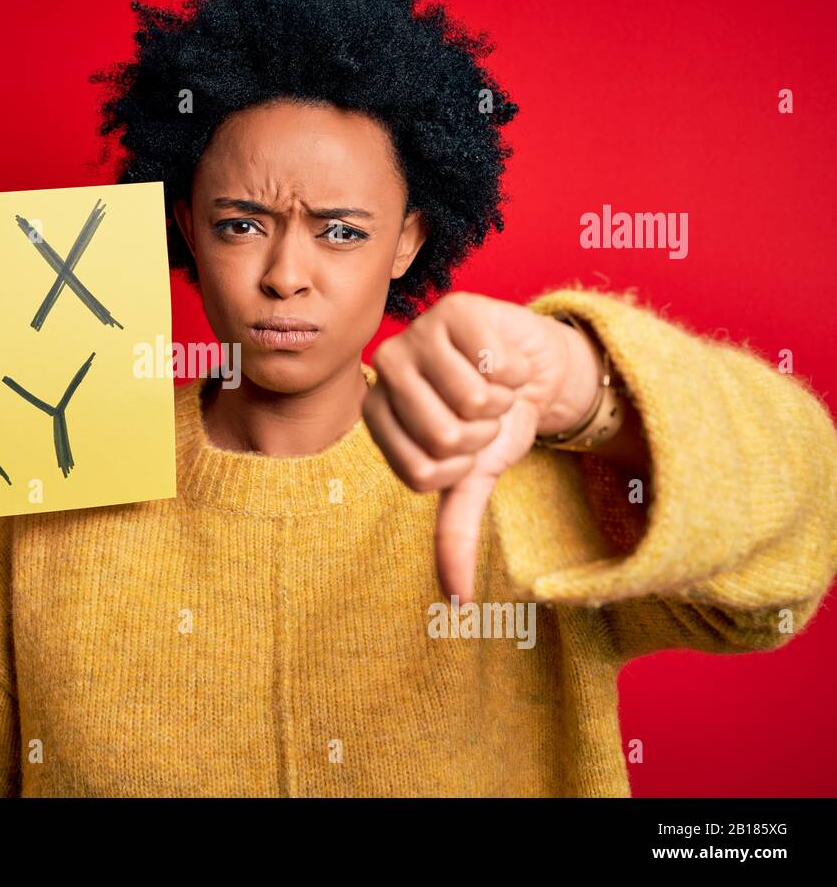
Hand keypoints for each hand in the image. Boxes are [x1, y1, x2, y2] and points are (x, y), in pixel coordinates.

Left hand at [362, 292, 602, 602]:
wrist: (533, 371)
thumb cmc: (492, 423)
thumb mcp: (473, 478)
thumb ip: (454, 534)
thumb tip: (456, 601)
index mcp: (376, 416)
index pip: (422, 472)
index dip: (462, 467)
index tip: (465, 446)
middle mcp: (385, 371)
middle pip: (446, 437)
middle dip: (483, 435)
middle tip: (482, 414)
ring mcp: (416, 335)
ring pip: (472, 401)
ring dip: (500, 402)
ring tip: (492, 386)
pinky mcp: (456, 309)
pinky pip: (494, 365)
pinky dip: (514, 372)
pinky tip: (502, 359)